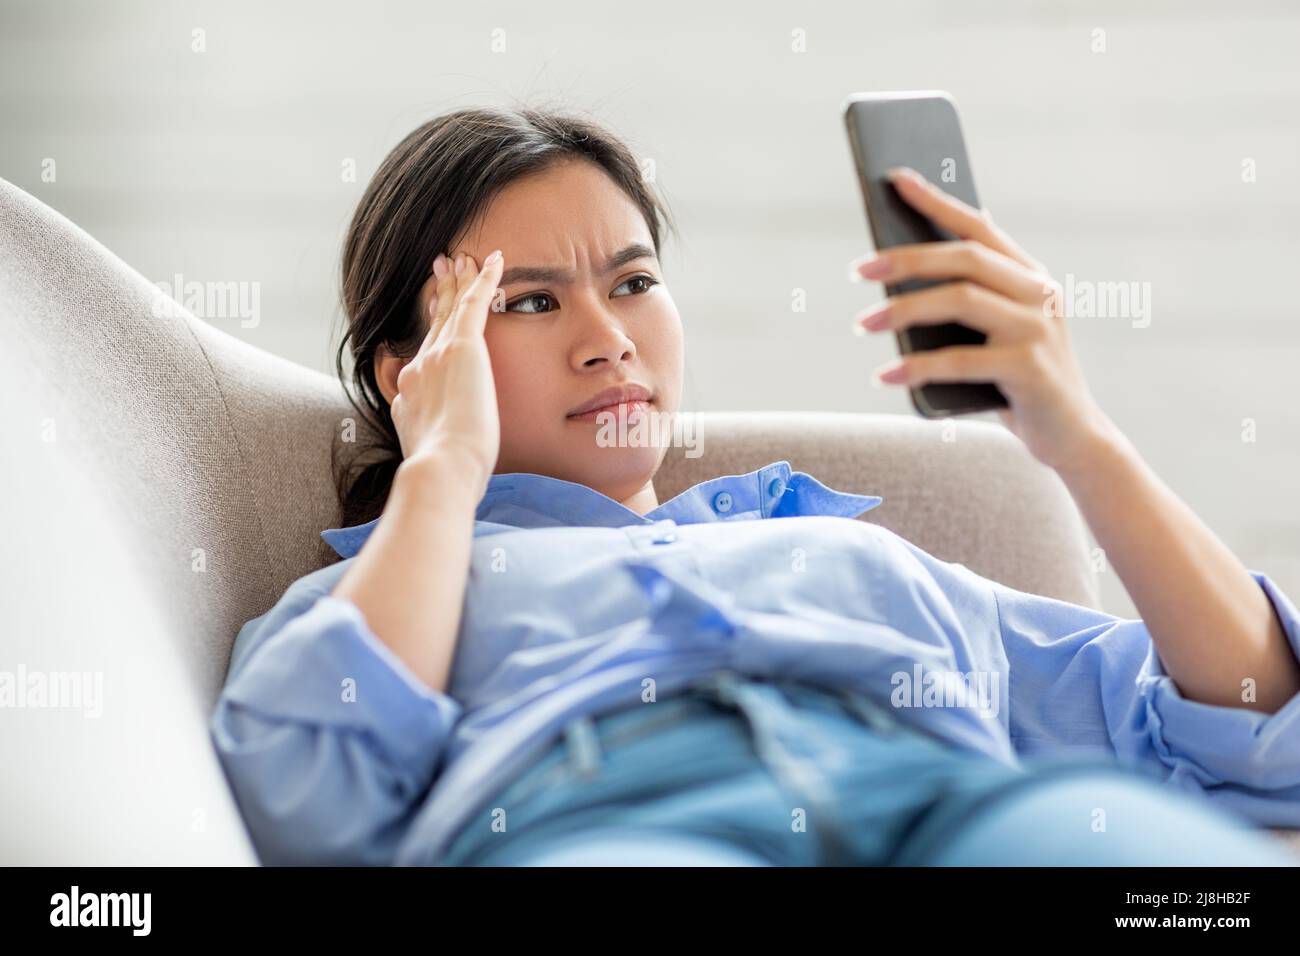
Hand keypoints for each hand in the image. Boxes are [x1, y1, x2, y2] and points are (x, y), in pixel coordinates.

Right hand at [391, 250, 503, 493]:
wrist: (442, 470)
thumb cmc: (447, 476)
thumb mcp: (432, 458)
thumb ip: (432, 444)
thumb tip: (436, 448)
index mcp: (410, 395)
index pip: (423, 357)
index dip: (430, 333)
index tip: (434, 317)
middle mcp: (418, 369)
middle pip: (432, 324)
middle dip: (438, 295)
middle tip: (442, 269)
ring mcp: (436, 357)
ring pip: (450, 309)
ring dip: (457, 281)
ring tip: (460, 258)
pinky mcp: (462, 349)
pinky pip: (474, 303)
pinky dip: (483, 278)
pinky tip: (494, 259)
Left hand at [849, 167, 1118, 473]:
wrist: (1072, 437)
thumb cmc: (1018, 382)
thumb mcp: (995, 334)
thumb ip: (966, 301)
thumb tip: (897, 271)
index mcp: (1030, 277)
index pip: (979, 226)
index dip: (936, 200)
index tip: (894, 178)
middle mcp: (1040, 294)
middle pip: (965, 259)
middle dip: (907, 258)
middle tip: (858, 269)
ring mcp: (1038, 330)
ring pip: (961, 300)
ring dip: (903, 310)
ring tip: (863, 323)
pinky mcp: (1030, 370)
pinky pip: (960, 360)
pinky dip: (918, 367)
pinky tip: (885, 374)